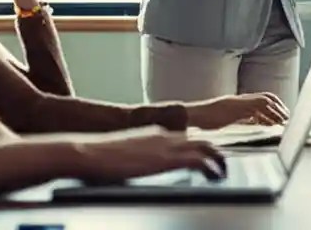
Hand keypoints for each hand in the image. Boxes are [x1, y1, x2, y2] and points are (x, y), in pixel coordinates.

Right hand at [68, 125, 225, 182]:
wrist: (87, 152)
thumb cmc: (98, 157)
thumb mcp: (124, 154)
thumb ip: (138, 157)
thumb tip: (138, 167)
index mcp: (155, 134)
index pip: (186, 137)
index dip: (201, 146)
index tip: (209, 156)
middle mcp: (165, 135)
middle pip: (201, 139)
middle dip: (215, 151)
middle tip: (222, 165)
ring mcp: (167, 145)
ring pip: (205, 146)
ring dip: (218, 159)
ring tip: (223, 172)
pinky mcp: (167, 158)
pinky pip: (199, 160)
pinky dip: (212, 167)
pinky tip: (215, 177)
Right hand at [191, 93, 289, 128]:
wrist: (190, 116)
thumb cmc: (205, 120)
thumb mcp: (227, 118)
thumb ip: (242, 118)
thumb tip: (255, 123)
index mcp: (240, 100)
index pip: (264, 97)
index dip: (276, 106)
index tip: (284, 115)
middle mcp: (240, 99)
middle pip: (267, 98)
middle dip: (279, 109)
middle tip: (287, 120)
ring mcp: (237, 102)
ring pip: (264, 102)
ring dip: (275, 112)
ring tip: (282, 123)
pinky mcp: (233, 108)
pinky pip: (254, 109)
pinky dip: (264, 116)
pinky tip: (269, 125)